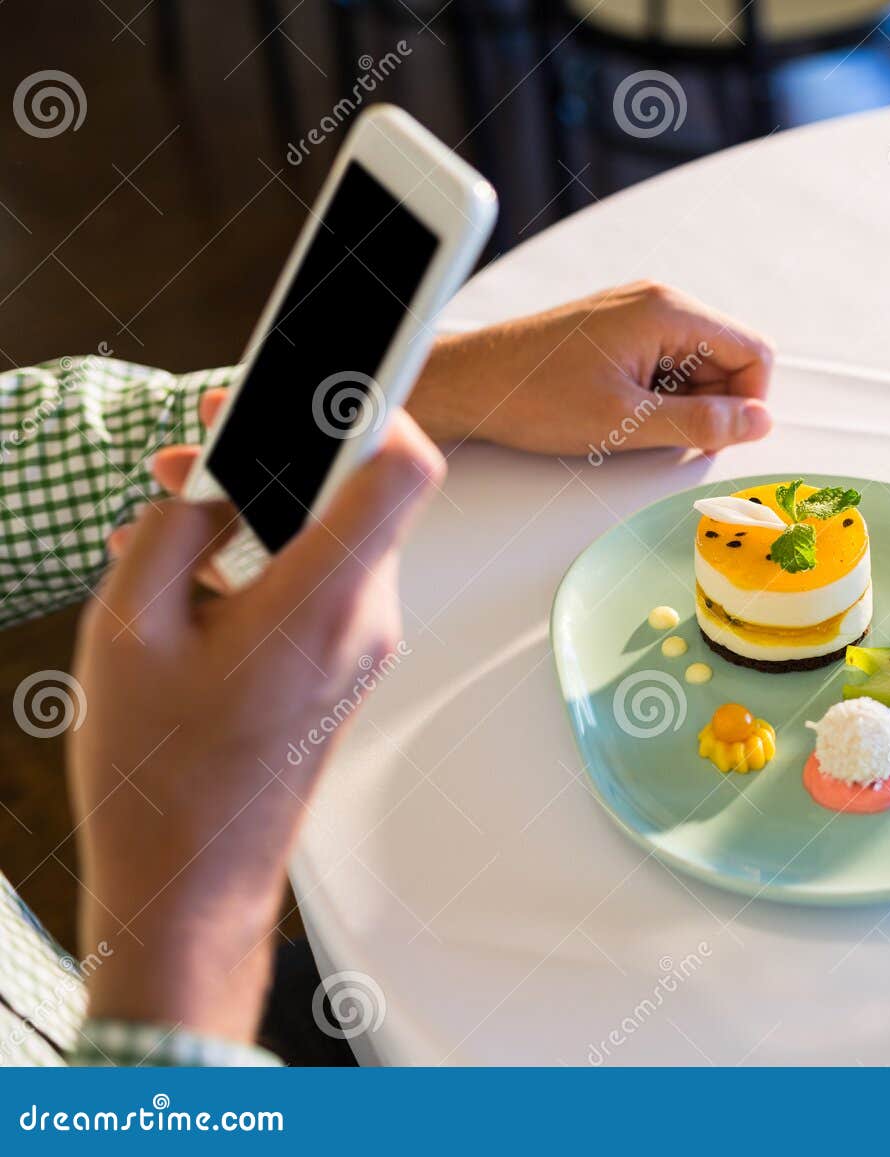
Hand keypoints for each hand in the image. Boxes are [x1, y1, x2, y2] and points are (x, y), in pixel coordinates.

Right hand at [72, 401, 442, 1041]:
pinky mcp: (343, 661)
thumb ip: (173, 528)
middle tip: (198, 433)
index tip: (324, 367)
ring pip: (333, 530)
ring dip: (261, 501)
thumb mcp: (128, 627)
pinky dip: (264, 550)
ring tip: (168, 505)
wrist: (194, 880)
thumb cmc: (158, 770)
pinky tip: (189, 565)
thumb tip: (207, 472)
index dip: (374, 402)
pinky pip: (320, 574)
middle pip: (359, 487)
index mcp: (324, 597)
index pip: (402, 467)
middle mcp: (364, 615)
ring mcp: (361, 642)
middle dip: (283, 445)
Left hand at [406, 281, 774, 456]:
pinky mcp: (621, 329)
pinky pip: (668, 363)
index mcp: (667, 311)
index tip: (717, 439)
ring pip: (699, 365)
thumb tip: (760, 423)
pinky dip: (660, 395)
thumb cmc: (536, 398)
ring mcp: (638, 312)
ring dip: (683, 404)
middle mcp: (658, 301)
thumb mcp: (626, 422)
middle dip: (712, 406)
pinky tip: (622, 412)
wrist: (471, 384)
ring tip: (633, 424)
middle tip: (664, 438)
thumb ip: (702, 423)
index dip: (748, 403)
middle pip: (728, 358)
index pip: (753, 352)